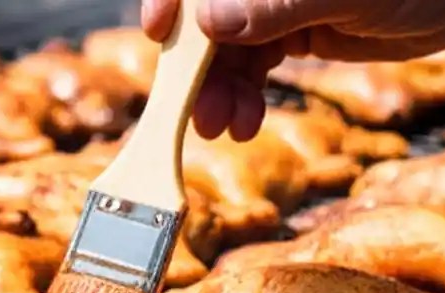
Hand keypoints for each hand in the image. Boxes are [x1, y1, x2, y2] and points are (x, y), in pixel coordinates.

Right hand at [142, 0, 444, 139]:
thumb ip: (276, 5)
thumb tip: (208, 23)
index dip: (171, 0)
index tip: (158, 32)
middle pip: (203, 15)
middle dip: (195, 65)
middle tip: (198, 113)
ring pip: (222, 46)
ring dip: (219, 91)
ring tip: (230, 128)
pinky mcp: (286, 28)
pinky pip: (247, 63)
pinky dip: (242, 95)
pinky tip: (244, 122)